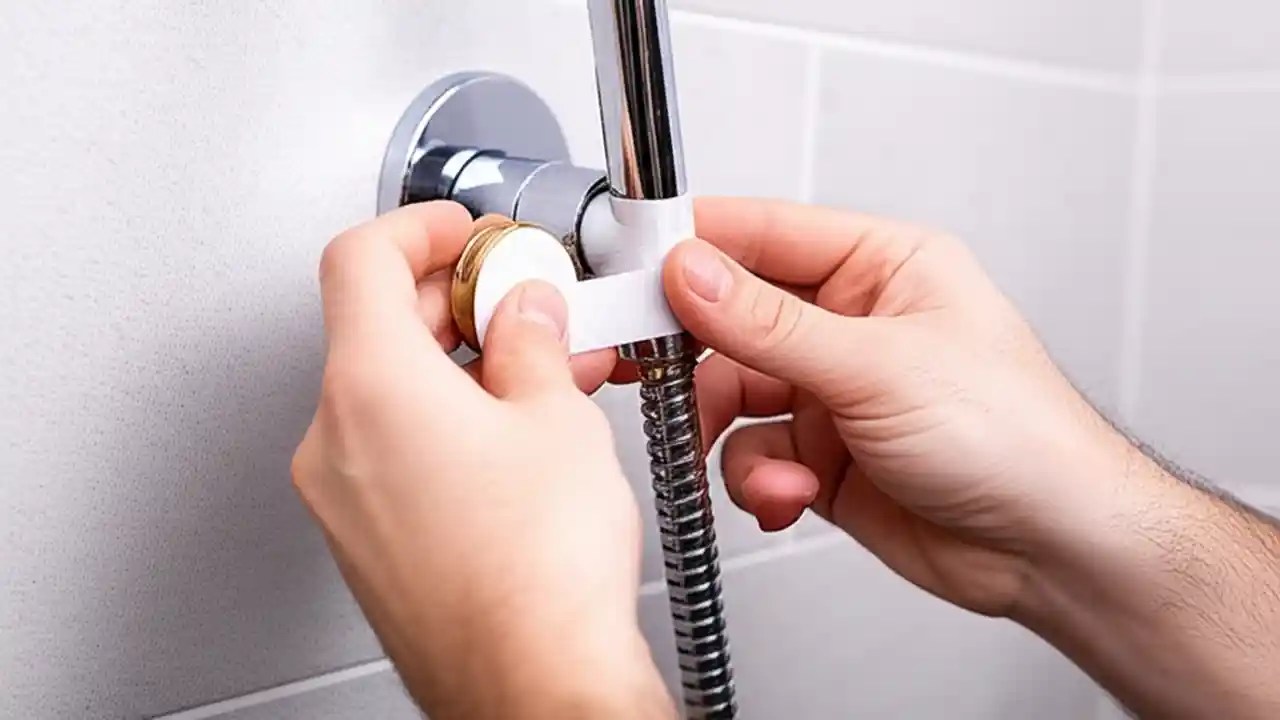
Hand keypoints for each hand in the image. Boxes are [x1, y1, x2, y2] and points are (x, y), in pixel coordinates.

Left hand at [291, 202, 671, 718]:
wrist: (533, 683)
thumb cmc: (540, 572)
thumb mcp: (558, 416)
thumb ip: (533, 340)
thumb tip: (526, 312)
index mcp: (372, 387)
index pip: (361, 259)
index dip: (419, 226)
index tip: (464, 232)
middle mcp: (335, 442)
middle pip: (374, 324)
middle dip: (454, 300)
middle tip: (522, 300)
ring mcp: (342, 499)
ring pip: (387, 392)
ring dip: (456, 365)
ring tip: (534, 372)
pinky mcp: (366, 541)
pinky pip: (391, 451)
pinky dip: (443, 422)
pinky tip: (509, 437)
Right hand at [656, 198, 1122, 617]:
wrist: (1052, 550)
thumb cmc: (1017, 439)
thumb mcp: (880, 367)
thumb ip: (771, 324)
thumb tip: (693, 274)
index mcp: (881, 267)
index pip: (764, 233)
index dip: (694, 246)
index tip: (633, 264)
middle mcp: (851, 323)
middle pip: (733, 318)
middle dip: (698, 358)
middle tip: (655, 376)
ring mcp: (832, 390)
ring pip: (732, 395)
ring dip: (732, 437)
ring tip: (764, 465)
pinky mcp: (820, 454)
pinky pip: (751, 454)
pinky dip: (759, 480)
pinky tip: (792, 493)